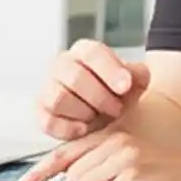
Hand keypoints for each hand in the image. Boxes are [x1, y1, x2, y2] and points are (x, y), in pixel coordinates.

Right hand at [36, 40, 150, 140]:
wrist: (106, 114)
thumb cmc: (117, 93)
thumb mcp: (134, 82)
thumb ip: (137, 75)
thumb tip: (130, 77)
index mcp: (85, 51)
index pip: (92, 53)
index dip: (109, 70)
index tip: (125, 87)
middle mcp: (63, 64)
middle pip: (75, 77)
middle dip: (100, 98)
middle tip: (117, 109)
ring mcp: (49, 87)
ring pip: (58, 99)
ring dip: (84, 112)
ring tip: (98, 117)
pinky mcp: (42, 112)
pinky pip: (48, 121)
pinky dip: (68, 128)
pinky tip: (84, 129)